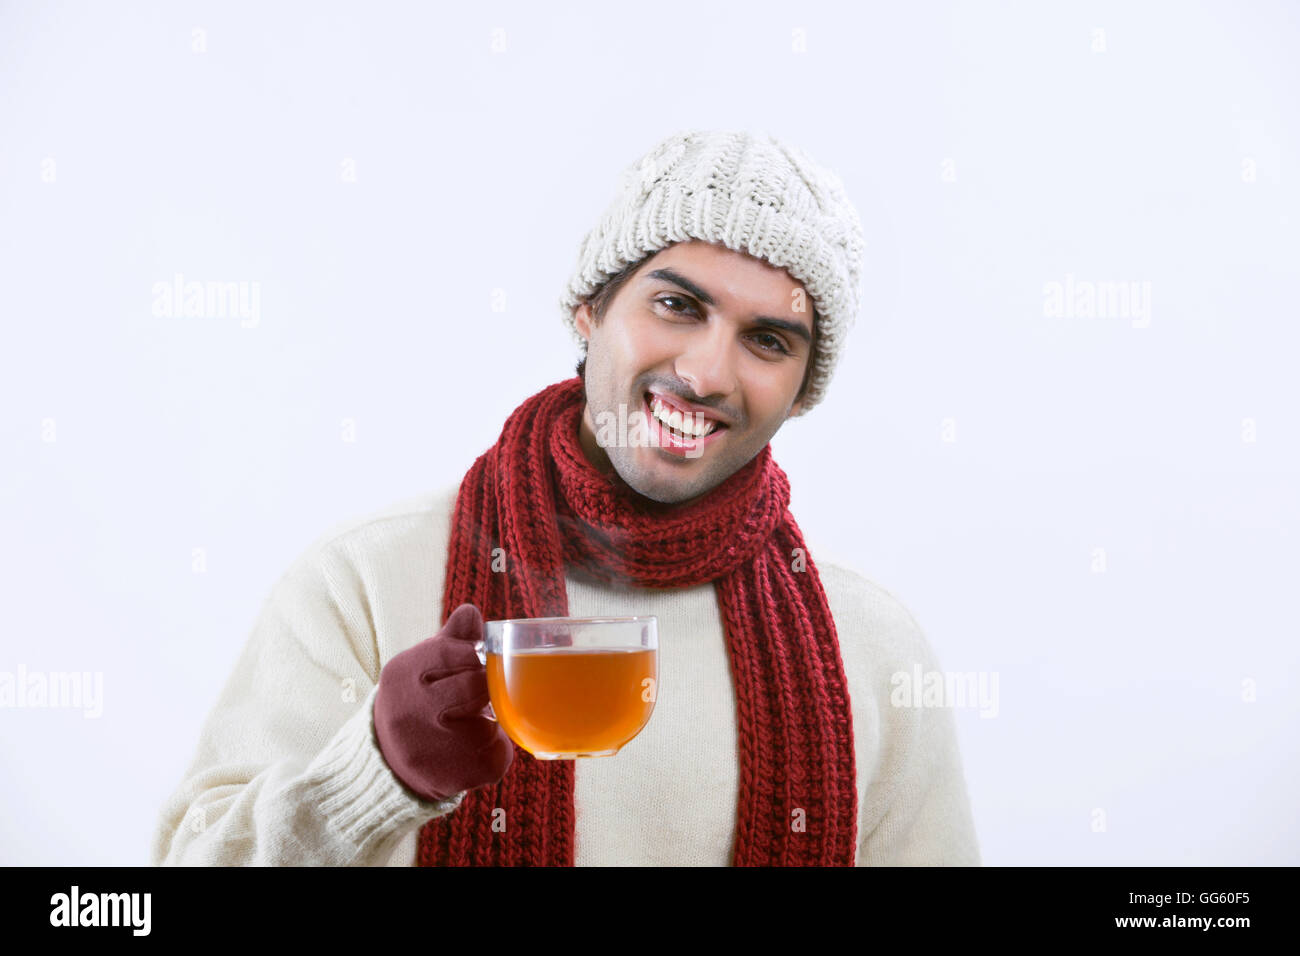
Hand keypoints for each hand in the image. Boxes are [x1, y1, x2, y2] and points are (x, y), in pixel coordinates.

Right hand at [373, 603, 513, 801]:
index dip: (473, 655)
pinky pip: (497, 757)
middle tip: (479, 694)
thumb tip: (470, 612)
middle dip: (484, 689)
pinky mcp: (448, 779)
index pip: (449, 651)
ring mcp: (426, 749)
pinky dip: (497, 751)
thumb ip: (452, 640)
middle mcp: (408, 713)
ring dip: (492, 722)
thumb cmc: (420, 699)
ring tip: (472, 722)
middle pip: (474, 687)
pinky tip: (474, 748)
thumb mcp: (425, 665)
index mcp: (401, 675)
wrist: (388, 760)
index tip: (477, 661)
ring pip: (489, 724)